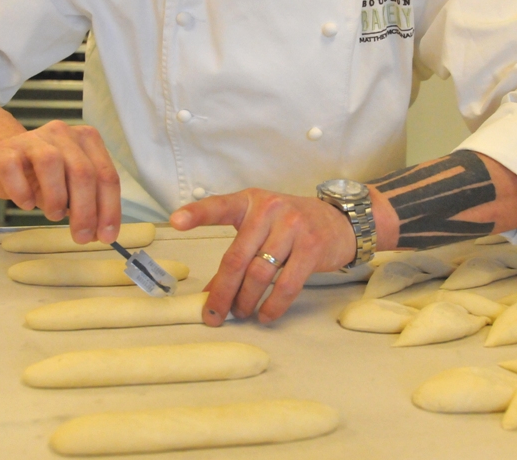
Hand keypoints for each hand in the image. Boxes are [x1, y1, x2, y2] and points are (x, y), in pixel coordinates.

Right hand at [0, 121, 120, 242]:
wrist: (2, 158)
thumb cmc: (43, 175)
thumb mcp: (71, 186)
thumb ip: (88, 202)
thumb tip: (99, 233)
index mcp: (87, 140)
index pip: (106, 175)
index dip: (109, 208)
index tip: (106, 236)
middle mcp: (63, 133)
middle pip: (82, 171)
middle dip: (86, 210)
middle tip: (82, 237)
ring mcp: (32, 139)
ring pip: (51, 163)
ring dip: (56, 197)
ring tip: (54, 216)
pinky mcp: (5, 151)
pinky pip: (13, 169)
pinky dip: (22, 191)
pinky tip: (27, 205)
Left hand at [169, 189, 357, 325]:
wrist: (340, 221)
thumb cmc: (292, 225)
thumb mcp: (262, 226)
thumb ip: (239, 250)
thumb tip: (211, 292)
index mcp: (251, 201)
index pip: (219, 206)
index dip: (197, 214)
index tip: (175, 221)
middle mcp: (270, 210)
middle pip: (237, 257)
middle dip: (222, 291)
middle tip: (212, 314)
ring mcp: (293, 227)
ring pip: (259, 274)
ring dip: (246, 301)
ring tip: (241, 313)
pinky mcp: (312, 248)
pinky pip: (287, 285)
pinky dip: (273, 306)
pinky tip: (265, 315)